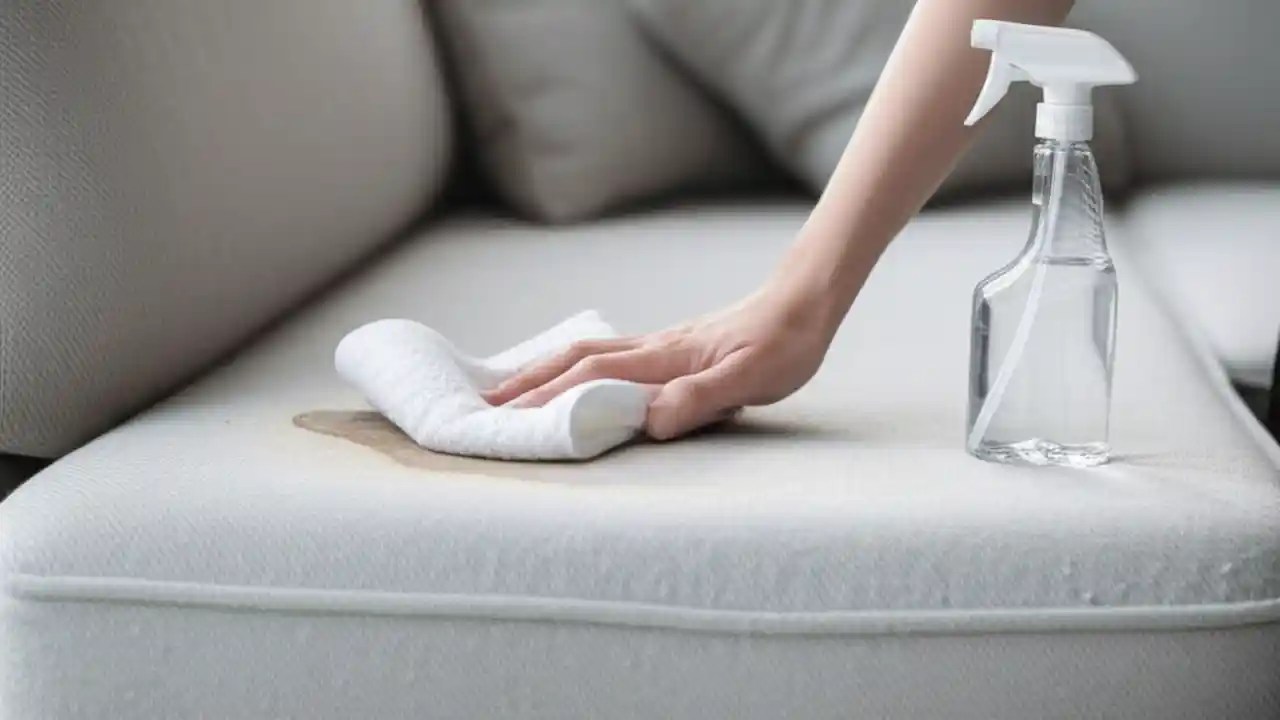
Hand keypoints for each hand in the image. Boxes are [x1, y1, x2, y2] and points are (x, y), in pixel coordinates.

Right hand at [482, 284, 838, 439]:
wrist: (806, 301)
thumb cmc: (786, 342)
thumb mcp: (754, 377)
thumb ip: (703, 397)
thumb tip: (652, 420)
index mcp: (667, 357)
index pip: (594, 378)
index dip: (550, 399)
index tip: (510, 420)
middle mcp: (654, 347)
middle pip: (575, 360)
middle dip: (529, 382)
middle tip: (486, 405)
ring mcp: (660, 345)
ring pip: (587, 353)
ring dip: (544, 370)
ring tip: (511, 389)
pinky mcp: (670, 348)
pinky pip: (607, 354)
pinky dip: (573, 364)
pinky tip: (571, 374)